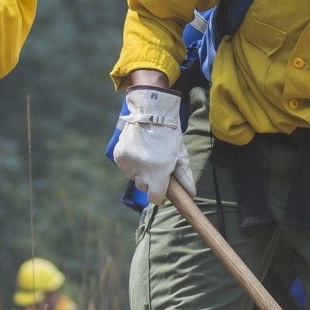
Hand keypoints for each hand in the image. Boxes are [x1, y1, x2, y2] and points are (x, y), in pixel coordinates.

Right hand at [112, 86, 192, 204]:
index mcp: (157, 173)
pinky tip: (139, 149)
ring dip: (140, 170)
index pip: (154, 198)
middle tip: (157, 166)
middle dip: (150, 181)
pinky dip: (131, 162)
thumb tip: (191, 194)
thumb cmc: (170, 134)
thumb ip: (185, 177)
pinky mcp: (119, 155)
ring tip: (148, 154)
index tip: (162, 193)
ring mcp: (128, 163)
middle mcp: (140, 171)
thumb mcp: (181, 154)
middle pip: (144, 187)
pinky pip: (125, 166)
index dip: (159, 197)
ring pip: (134, 176)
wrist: (151, 111)